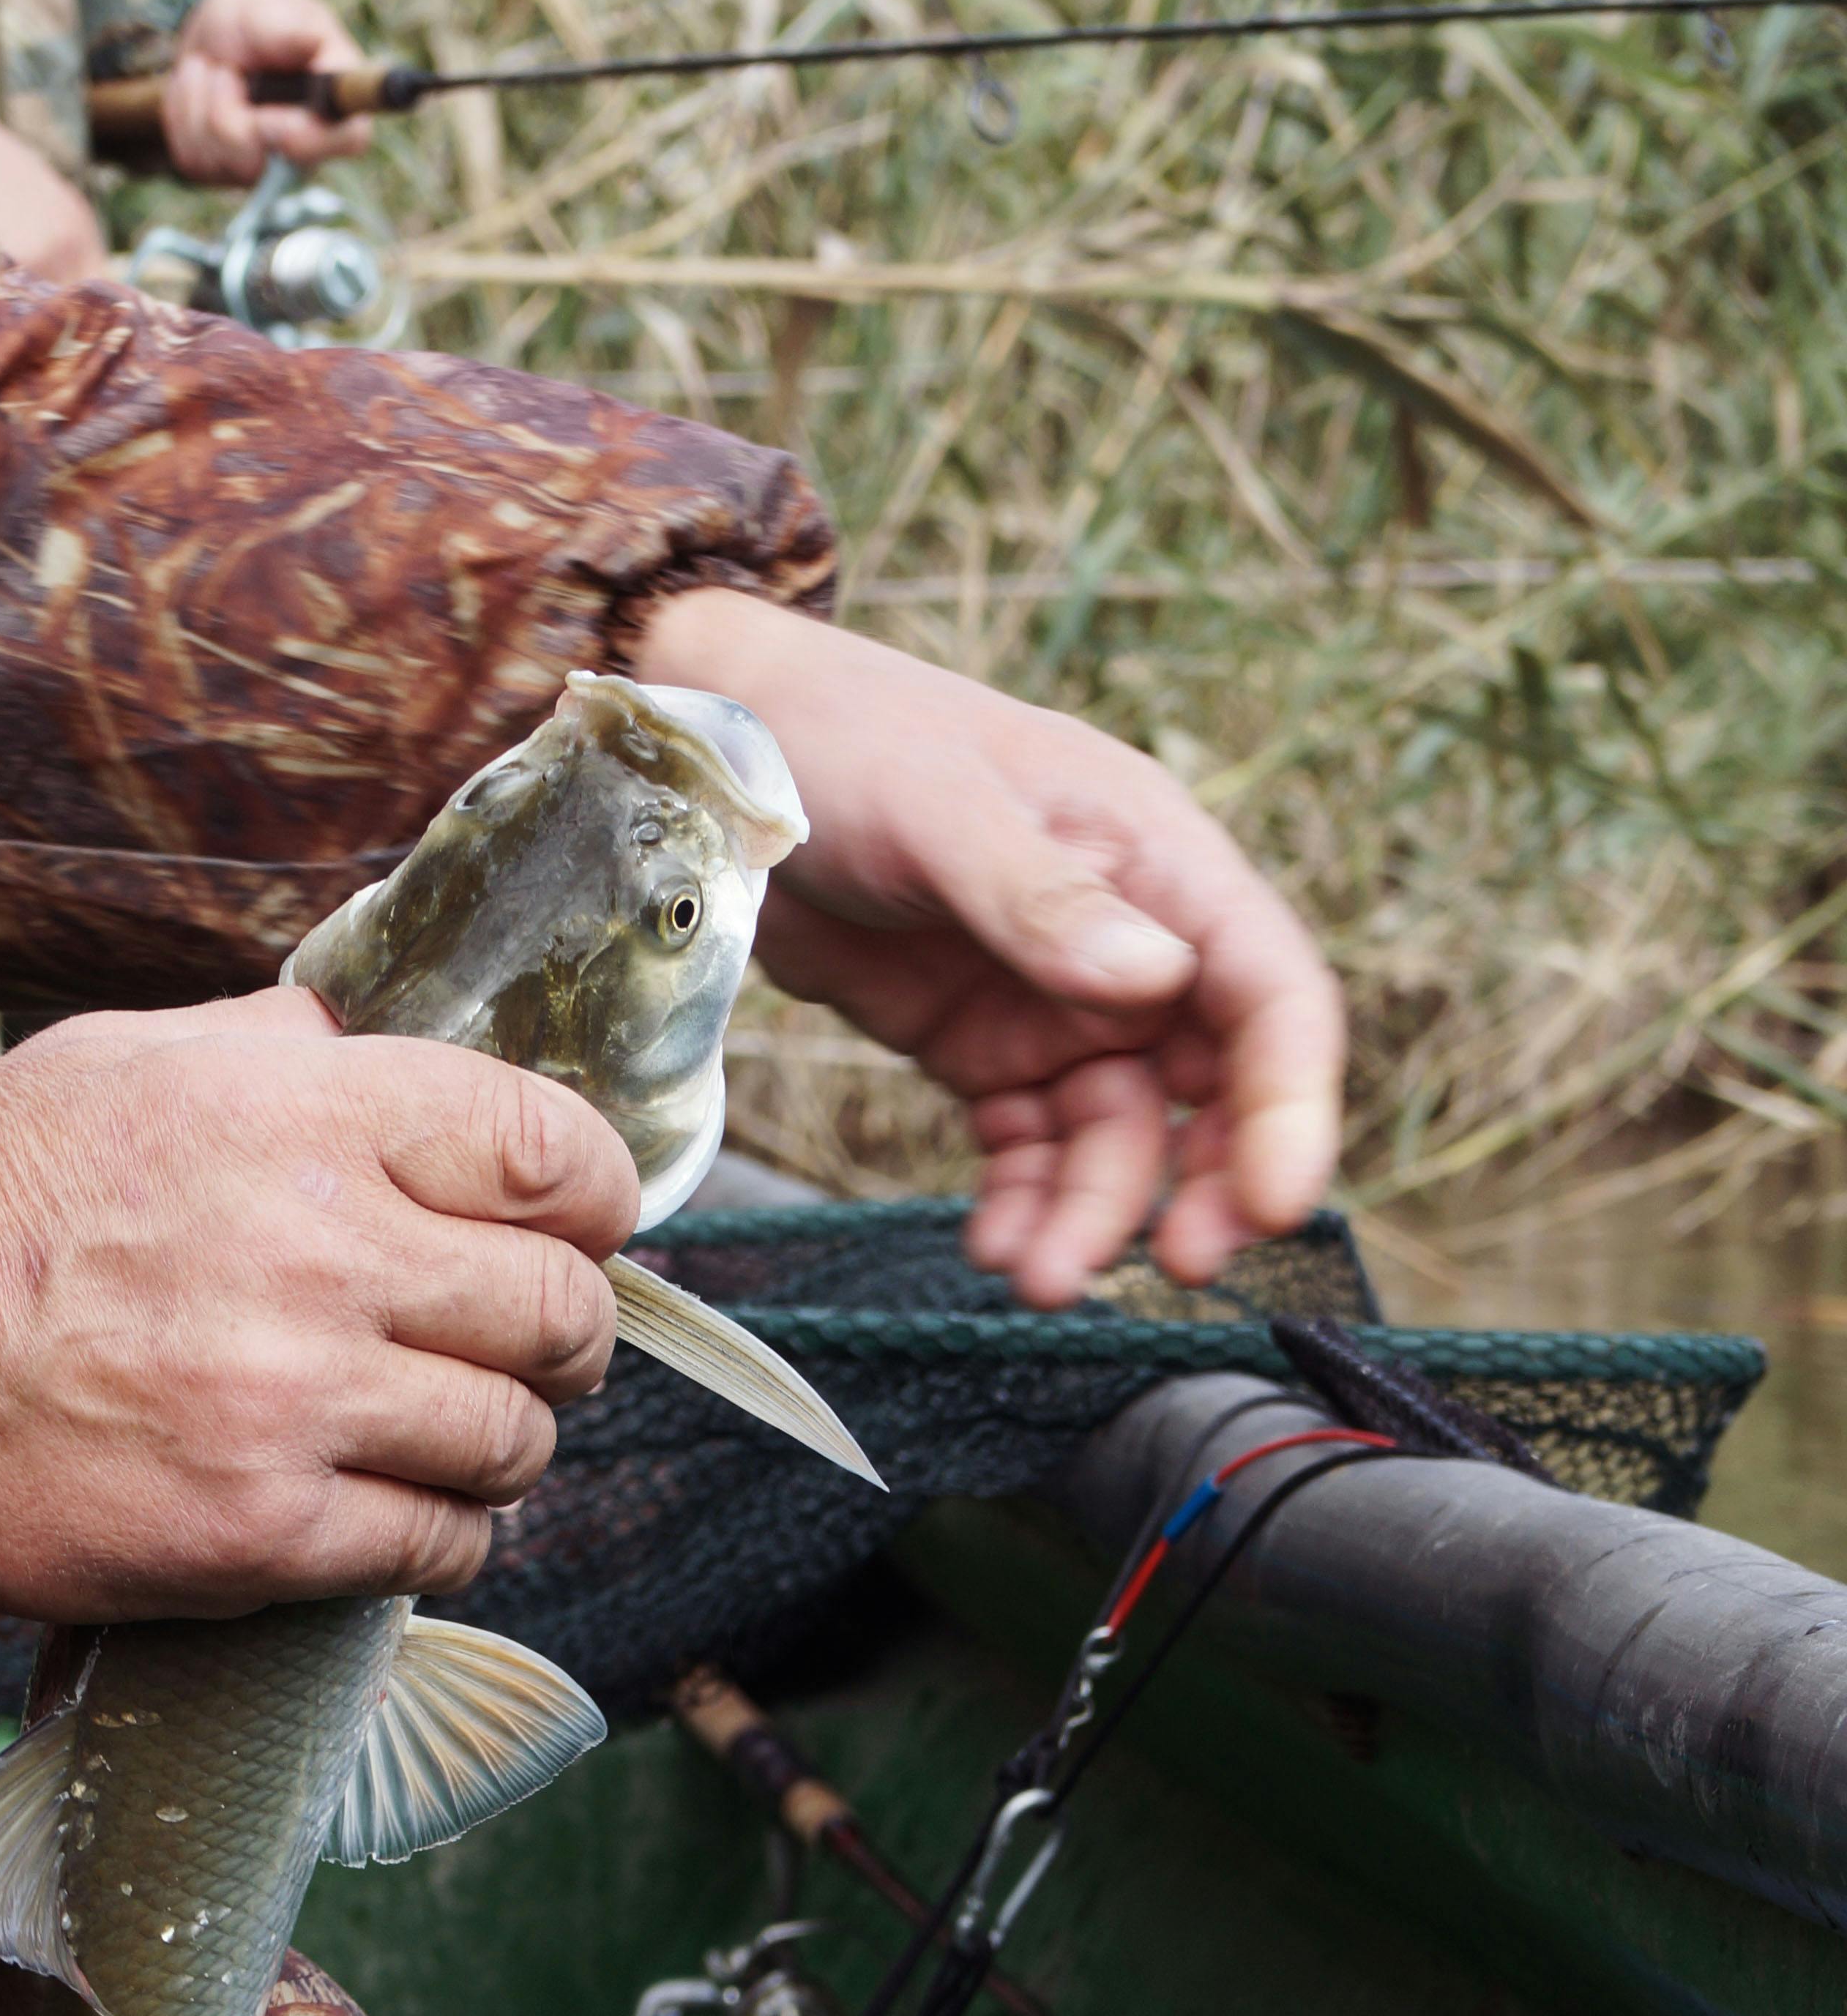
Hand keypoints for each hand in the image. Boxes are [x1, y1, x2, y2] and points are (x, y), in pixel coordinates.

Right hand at [0, 992, 634, 1620]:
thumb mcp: (134, 1062)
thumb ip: (277, 1052)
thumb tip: (366, 1039)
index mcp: (314, 1117)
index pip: (558, 1153)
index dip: (593, 1201)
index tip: (571, 1230)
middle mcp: (327, 1253)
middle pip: (563, 1311)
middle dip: (561, 1337)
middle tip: (516, 1350)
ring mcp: (297, 1401)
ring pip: (514, 1441)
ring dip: (498, 1445)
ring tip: (442, 1438)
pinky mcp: (260, 1531)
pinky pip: (435, 1545)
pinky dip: (441, 1537)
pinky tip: (394, 1515)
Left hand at [160, 0, 373, 184]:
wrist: (204, 40)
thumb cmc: (245, 21)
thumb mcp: (258, 5)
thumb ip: (281, 26)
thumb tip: (313, 40)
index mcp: (333, 98)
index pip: (349, 138)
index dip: (315, 139)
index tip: (277, 123)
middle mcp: (306, 142)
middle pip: (272, 156)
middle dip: (234, 109)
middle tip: (225, 71)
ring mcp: (266, 164)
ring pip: (226, 153)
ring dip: (203, 99)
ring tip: (211, 69)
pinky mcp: (224, 172)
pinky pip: (194, 157)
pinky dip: (184, 113)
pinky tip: (197, 89)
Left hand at [638, 592, 1343, 1306]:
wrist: (724, 767)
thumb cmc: (849, 738)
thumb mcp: (943, 806)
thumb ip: (1042, 896)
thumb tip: (1157, 979)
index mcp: (1158, 862)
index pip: (1269, 994)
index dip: (1292, 1103)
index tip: (1277, 1203)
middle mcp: (1130, 943)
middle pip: (1215, 1090)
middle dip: (1206, 1184)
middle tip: (1184, 1266)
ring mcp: (1058, 1005)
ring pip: (1117, 1139)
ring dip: (1095, 1216)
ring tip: (1038, 1277)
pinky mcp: (985, 1052)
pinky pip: (1029, 1150)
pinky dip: (1023, 1205)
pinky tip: (994, 1245)